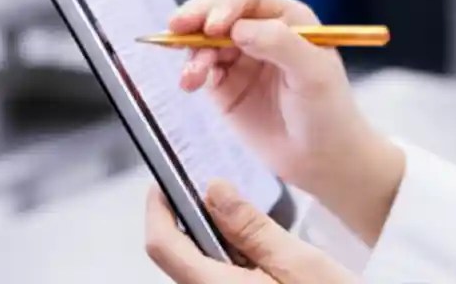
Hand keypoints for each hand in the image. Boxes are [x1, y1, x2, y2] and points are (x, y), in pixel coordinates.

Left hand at [145, 182, 356, 283]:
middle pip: (178, 257)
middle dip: (194, 221)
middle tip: (221, 194)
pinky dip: (229, 260)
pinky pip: (217, 280)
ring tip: (252, 229)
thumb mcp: (298, 262)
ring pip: (198, 268)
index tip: (166, 182)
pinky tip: (259, 256)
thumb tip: (215, 191)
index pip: (162, 246)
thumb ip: (251, 228)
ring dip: (215, 242)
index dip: (157, 209)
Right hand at [172, 0, 403, 243]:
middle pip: (218, 11)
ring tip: (191, 76)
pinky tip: (189, 82)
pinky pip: (200, 69)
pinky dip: (190, 72)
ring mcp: (239, 58)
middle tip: (177, 27)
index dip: (226, 4)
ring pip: (202, 40)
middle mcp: (260, 31)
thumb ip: (280, 44)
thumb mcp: (313, 73)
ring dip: (190, 50)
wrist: (322, 159)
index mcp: (287, 18)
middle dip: (195, 16)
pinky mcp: (223, 86)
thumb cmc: (329, 111)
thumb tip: (238, 28)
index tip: (215, 26)